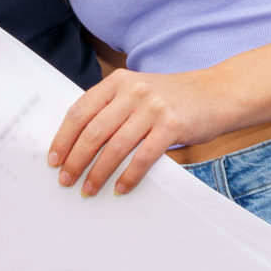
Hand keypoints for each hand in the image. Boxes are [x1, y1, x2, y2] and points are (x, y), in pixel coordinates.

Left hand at [46, 69, 225, 196]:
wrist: (217, 92)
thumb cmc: (173, 97)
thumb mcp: (138, 91)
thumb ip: (112, 107)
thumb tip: (80, 141)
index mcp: (118, 81)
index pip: (80, 111)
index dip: (63, 137)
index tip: (53, 158)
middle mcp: (133, 92)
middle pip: (93, 131)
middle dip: (75, 159)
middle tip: (65, 179)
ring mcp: (152, 108)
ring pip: (114, 146)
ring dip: (97, 172)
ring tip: (88, 188)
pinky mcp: (171, 125)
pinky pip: (143, 157)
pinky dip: (129, 176)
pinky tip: (120, 188)